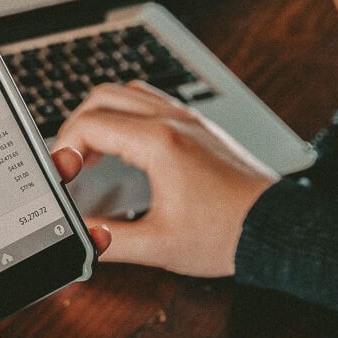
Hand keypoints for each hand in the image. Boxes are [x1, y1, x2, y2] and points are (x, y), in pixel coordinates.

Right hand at [53, 82, 278, 277]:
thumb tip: (80, 236)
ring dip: (100, 116)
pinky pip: (150, 101)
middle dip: (74, 127)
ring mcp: (186, 120)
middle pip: (102, 97)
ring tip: (90, 154)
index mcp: (158, 143)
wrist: (274, 228)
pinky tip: (124, 147)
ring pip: (126, 92)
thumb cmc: (227, 234)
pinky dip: (125, 115)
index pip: (90, 124)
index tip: (63, 175)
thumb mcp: (159, 245)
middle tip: (70, 163)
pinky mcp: (197, 127)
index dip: (64, 148)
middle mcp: (172, 122)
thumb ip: (110, 240)